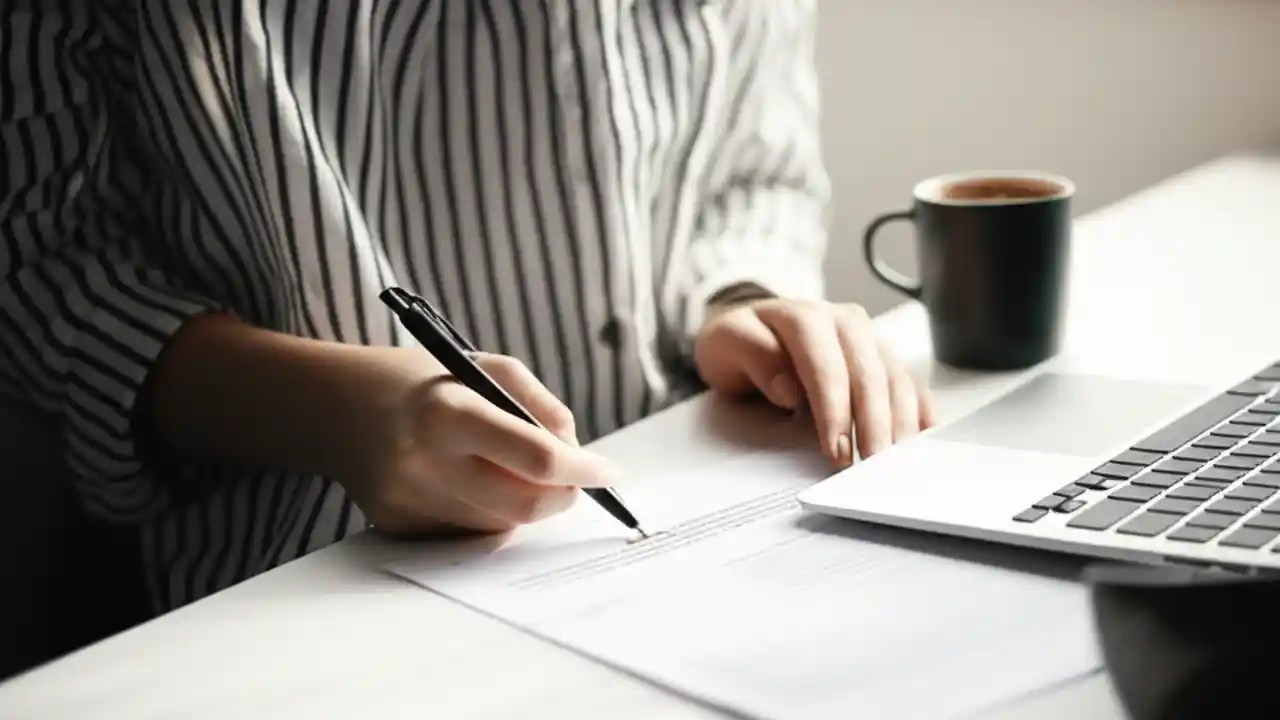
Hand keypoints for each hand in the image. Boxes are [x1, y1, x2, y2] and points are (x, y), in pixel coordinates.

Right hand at [337, 348, 617, 535]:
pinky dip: (487, 510)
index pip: (536, 459)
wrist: (338, 406)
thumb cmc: (426, 381)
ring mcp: (408, 502)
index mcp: (448, 413)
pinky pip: (468, 531)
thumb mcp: (487, 367)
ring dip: (525, 502)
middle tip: (575, 478)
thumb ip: (541, 408)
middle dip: (563, 495)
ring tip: (506, 465)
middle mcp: (424, 464)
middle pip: (525, 506)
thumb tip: (577, 456)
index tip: (608, 472)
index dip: (583, 470)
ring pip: (501, 524)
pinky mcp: (398, 527)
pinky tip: (466, 479)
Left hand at [693, 298, 934, 467]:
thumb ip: (754, 357)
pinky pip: (908, 381)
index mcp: (805, 317)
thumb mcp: (725, 343)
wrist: (753, 325)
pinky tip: (924, 435)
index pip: (826, 366)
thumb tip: (788, 388)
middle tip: (873, 465)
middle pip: (870, 373)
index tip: (837, 450)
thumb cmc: (740, 340)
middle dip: (875, 423)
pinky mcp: (882, 356)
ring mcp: (868, 338)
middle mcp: (844, 321)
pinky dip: (919, 409)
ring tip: (898, 461)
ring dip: (901, 422)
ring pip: (896, 378)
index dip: (835, 411)